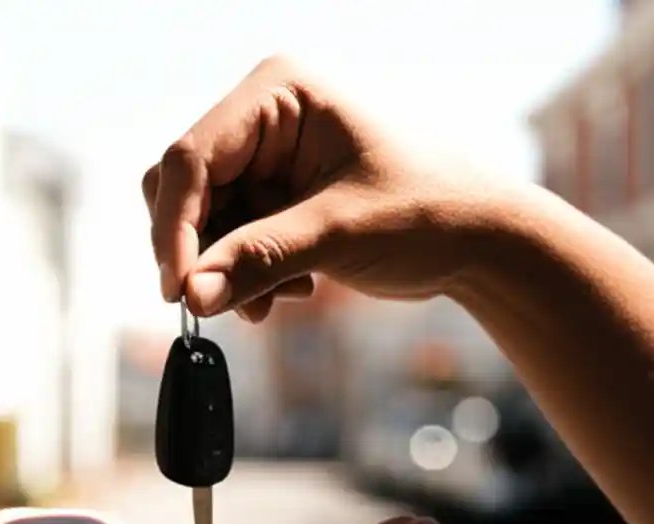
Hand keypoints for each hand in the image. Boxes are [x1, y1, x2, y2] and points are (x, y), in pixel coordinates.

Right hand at [143, 55, 517, 320]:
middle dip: (204, 252)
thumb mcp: (340, 234)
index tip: (179, 292)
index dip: (174, 228)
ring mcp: (267, 154)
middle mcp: (264, 113)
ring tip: (282, 300)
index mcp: (280, 91)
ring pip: (202, 221)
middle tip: (230, 303)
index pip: (192, 157)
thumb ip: (260, 260)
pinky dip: (247, 274)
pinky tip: (294, 292)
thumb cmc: (429, 212)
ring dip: (230, 270)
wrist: (479, 238)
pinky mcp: (274, 193)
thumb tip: (192, 295)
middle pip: (184, 187)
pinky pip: (229, 238)